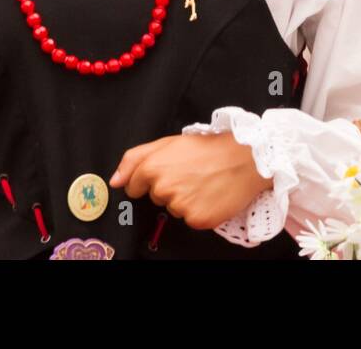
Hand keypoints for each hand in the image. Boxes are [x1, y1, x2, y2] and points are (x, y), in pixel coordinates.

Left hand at [110, 133, 273, 229]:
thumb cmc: (209, 148)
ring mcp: (180, 206)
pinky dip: (199, 210)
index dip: (149, 178)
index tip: (168, 171)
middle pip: (155, 197)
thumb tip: (114, 180)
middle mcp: (164, 188)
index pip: (133, 185)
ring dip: (185, 199)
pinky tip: (210, 195)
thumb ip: (135, 158)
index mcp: (153, 167)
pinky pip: (190, 219)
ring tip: (203, 182)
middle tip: (191, 172)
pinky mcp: (197, 219)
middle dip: (169, 187)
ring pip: (173, 208)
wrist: (246, 158)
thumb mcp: (169, 142)